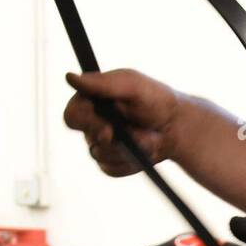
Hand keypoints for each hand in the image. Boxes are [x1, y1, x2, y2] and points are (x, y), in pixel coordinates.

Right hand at [63, 69, 182, 176]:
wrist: (175, 126)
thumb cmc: (154, 99)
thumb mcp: (131, 84)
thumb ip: (102, 83)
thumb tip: (69, 77)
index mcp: (91, 102)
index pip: (72, 116)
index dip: (86, 123)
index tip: (108, 127)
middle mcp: (92, 124)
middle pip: (87, 139)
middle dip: (112, 140)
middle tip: (135, 136)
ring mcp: (100, 145)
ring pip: (102, 155)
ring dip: (129, 148)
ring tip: (149, 137)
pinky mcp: (111, 163)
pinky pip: (112, 168)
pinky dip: (131, 161)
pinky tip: (145, 151)